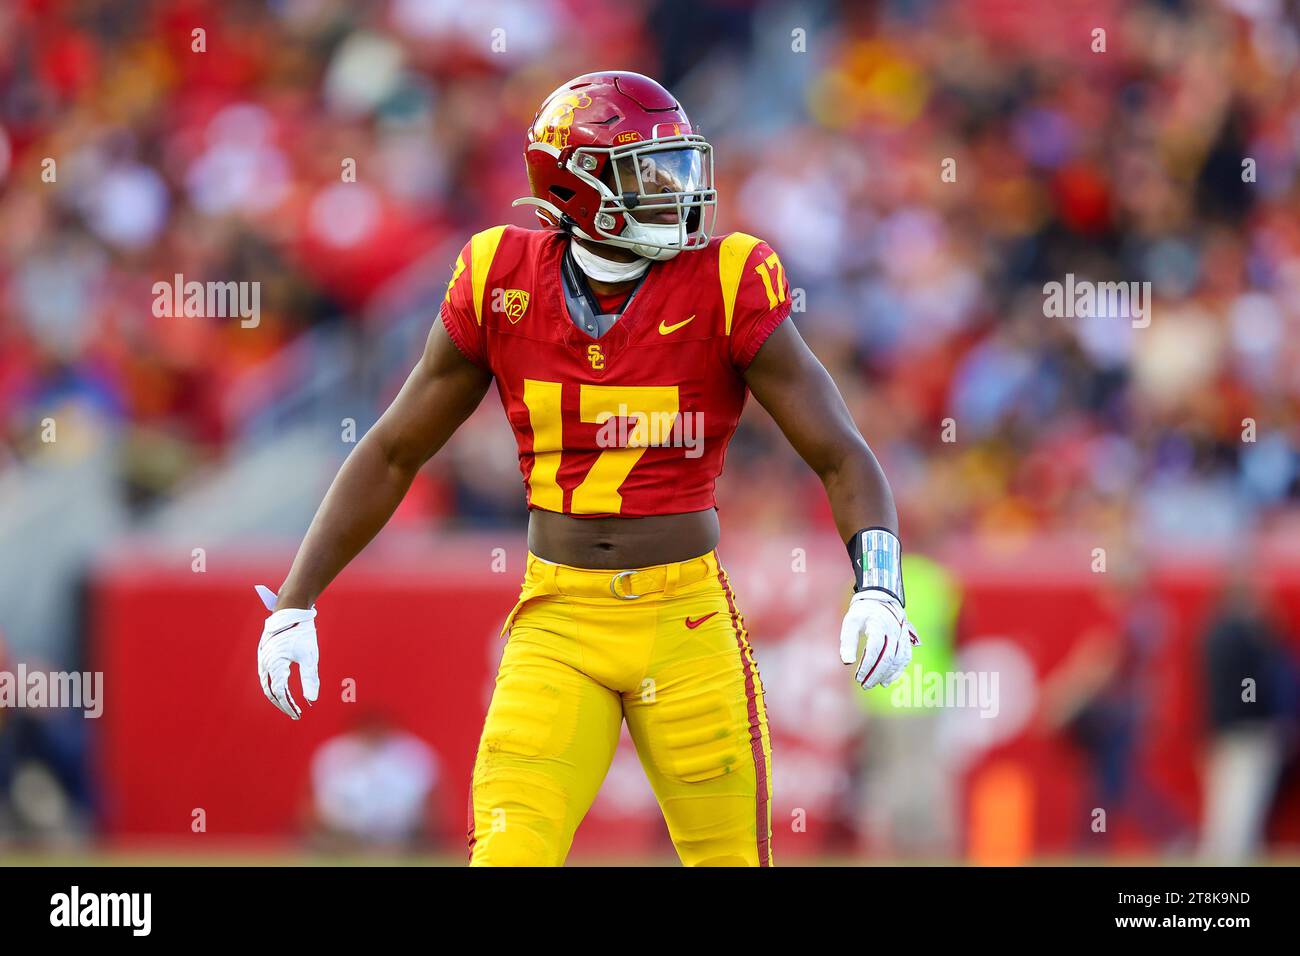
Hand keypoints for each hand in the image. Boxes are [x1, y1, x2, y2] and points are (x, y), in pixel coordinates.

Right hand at [254, 585, 318, 718]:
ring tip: (289, 704)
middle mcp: (264, 663)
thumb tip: (312, 699)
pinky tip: (283, 687)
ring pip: (267, 683)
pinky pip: (267, 674)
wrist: (291, 609)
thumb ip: (310, 678)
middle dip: (282, 704)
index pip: (280, 693)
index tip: (299, 714)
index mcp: (274, 665)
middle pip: (271, 691)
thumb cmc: (301, 631)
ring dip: (277, 695)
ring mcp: (262, 658)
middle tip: (294, 713)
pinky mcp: (264, 654)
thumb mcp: (309, 655)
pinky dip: (274, 684)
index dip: (289, 706)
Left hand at [838, 590, 919, 689]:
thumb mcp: (850, 622)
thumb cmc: (862, 612)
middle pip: (887, 657)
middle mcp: (892, 630)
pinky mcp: (905, 639)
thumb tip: (847, 662)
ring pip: (898, 659)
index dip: (867, 665)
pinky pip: (905, 657)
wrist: (880, 598)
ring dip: (887, 674)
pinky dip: (898, 670)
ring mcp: (901, 635)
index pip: (874, 649)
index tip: (858, 677)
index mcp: (878, 624)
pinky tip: (887, 680)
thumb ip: (848, 642)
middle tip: (865, 685)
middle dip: (876, 674)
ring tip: (876, 684)